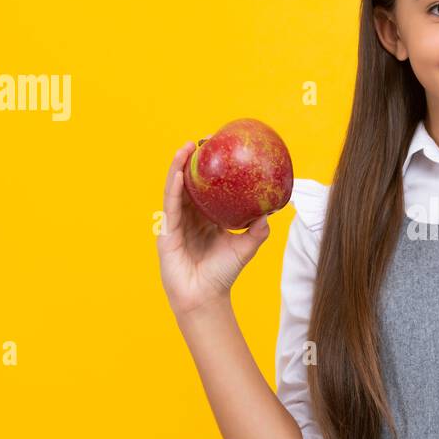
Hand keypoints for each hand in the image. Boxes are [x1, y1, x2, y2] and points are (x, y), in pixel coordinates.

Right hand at [158, 140, 272, 316]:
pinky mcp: (167, 233)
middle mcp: (189, 217)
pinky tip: (179, 174)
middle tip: (201, 140)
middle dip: (192, 161)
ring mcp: (176, 224)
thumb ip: (258, 229)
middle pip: (188, 183)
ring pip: (176, 189)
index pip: (204, 188)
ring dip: (179, 167)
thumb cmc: (222, 274)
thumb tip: (271, 211)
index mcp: (205, 218)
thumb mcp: (246, 246)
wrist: (206, 298)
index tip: (217, 148)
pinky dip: (174, 189)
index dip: (208, 169)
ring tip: (187, 148)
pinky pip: (171, 206)